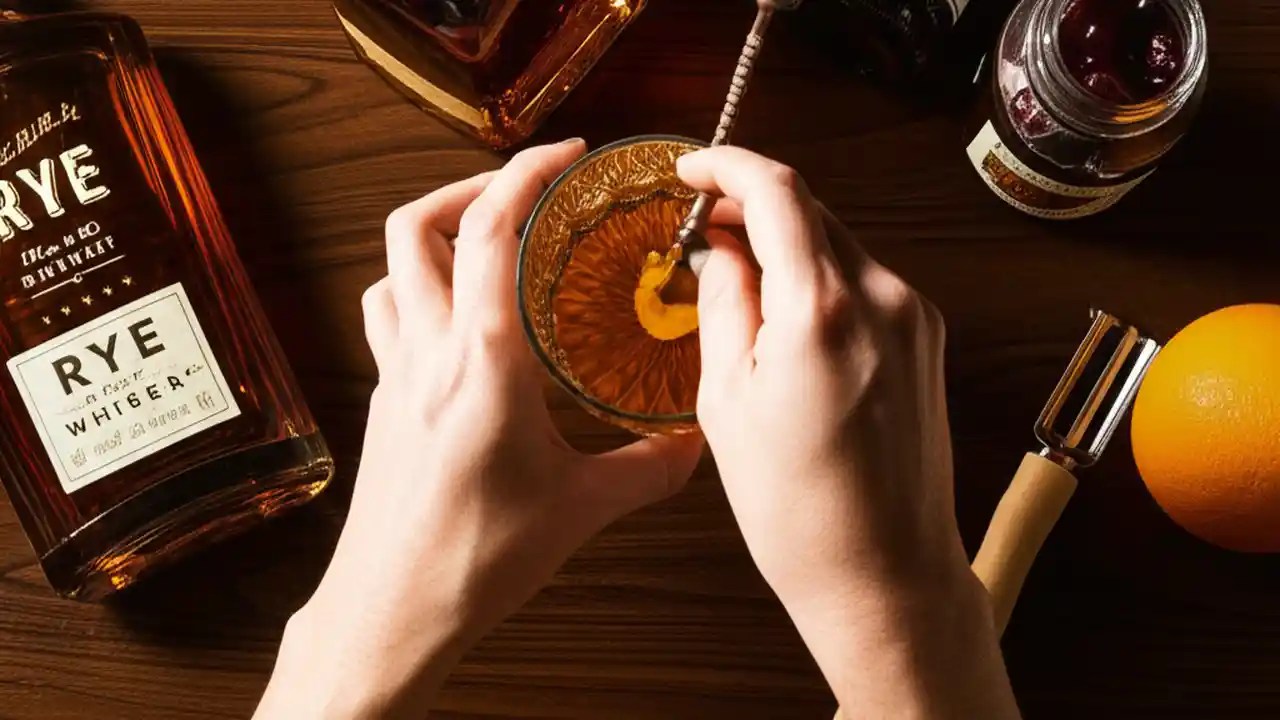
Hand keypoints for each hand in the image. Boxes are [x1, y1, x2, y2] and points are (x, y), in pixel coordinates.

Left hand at [257, 140, 703, 718]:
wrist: (392, 613)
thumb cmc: (475, 561)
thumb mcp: (582, 509)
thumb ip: (648, 466)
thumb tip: (693, 442)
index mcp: (483, 361)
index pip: (490, 231)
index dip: (526, 173)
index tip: (565, 155)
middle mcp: (427, 353)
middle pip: (416, 225)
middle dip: (471, 186)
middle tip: (526, 189)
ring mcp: (395, 376)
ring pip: (391, 267)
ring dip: (433, 232)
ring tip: (487, 238)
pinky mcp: (383, 403)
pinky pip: (388, 316)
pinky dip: (418, 287)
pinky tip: (459, 316)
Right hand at [680, 147, 1018, 717]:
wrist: (885, 574)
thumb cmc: (797, 509)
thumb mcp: (726, 402)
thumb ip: (725, 305)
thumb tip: (724, 249)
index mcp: (820, 310)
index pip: (779, 191)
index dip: (729, 167)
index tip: (694, 171)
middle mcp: (881, 299)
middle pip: (812, 211)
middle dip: (754, 206)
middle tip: (705, 228)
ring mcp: (914, 318)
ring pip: (839, 244)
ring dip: (788, 242)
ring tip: (740, 278)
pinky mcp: (928, 340)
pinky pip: (865, 281)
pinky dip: (820, 277)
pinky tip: (787, 314)